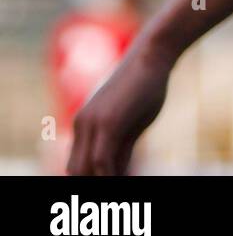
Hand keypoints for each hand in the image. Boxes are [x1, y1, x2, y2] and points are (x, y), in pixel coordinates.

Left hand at [67, 40, 174, 174]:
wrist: (154, 54)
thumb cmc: (148, 85)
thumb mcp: (133, 122)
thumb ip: (122, 147)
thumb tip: (116, 171)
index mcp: (84, 124)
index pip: (77, 164)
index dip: (91, 177)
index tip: (113, 178)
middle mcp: (82, 125)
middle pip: (76, 170)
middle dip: (93, 181)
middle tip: (120, 181)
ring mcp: (93, 123)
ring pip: (85, 169)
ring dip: (101, 180)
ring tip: (125, 179)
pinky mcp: (108, 123)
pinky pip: (101, 160)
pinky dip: (110, 174)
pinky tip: (126, 177)